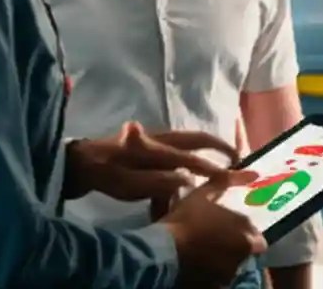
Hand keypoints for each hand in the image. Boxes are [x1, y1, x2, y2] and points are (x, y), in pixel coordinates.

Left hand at [64, 121, 241, 204]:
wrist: (82, 161)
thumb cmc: (106, 174)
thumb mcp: (127, 183)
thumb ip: (157, 181)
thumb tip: (187, 180)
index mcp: (158, 149)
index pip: (193, 160)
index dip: (216, 169)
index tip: (235, 176)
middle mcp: (161, 139)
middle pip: (198, 139)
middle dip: (221, 147)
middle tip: (240, 160)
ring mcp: (156, 139)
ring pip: (190, 139)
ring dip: (210, 146)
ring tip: (227, 159)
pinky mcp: (151, 143)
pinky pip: (181, 143)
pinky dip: (196, 148)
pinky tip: (197, 162)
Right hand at [160, 172, 266, 287]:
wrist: (165, 248)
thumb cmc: (185, 217)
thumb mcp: (203, 193)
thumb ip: (227, 181)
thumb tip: (253, 173)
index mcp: (245, 229)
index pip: (257, 236)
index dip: (243, 234)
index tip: (228, 231)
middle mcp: (245, 251)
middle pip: (249, 252)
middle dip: (239, 248)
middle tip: (219, 242)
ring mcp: (233, 269)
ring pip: (237, 265)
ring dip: (228, 259)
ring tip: (209, 253)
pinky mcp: (220, 283)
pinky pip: (224, 277)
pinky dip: (217, 272)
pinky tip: (203, 264)